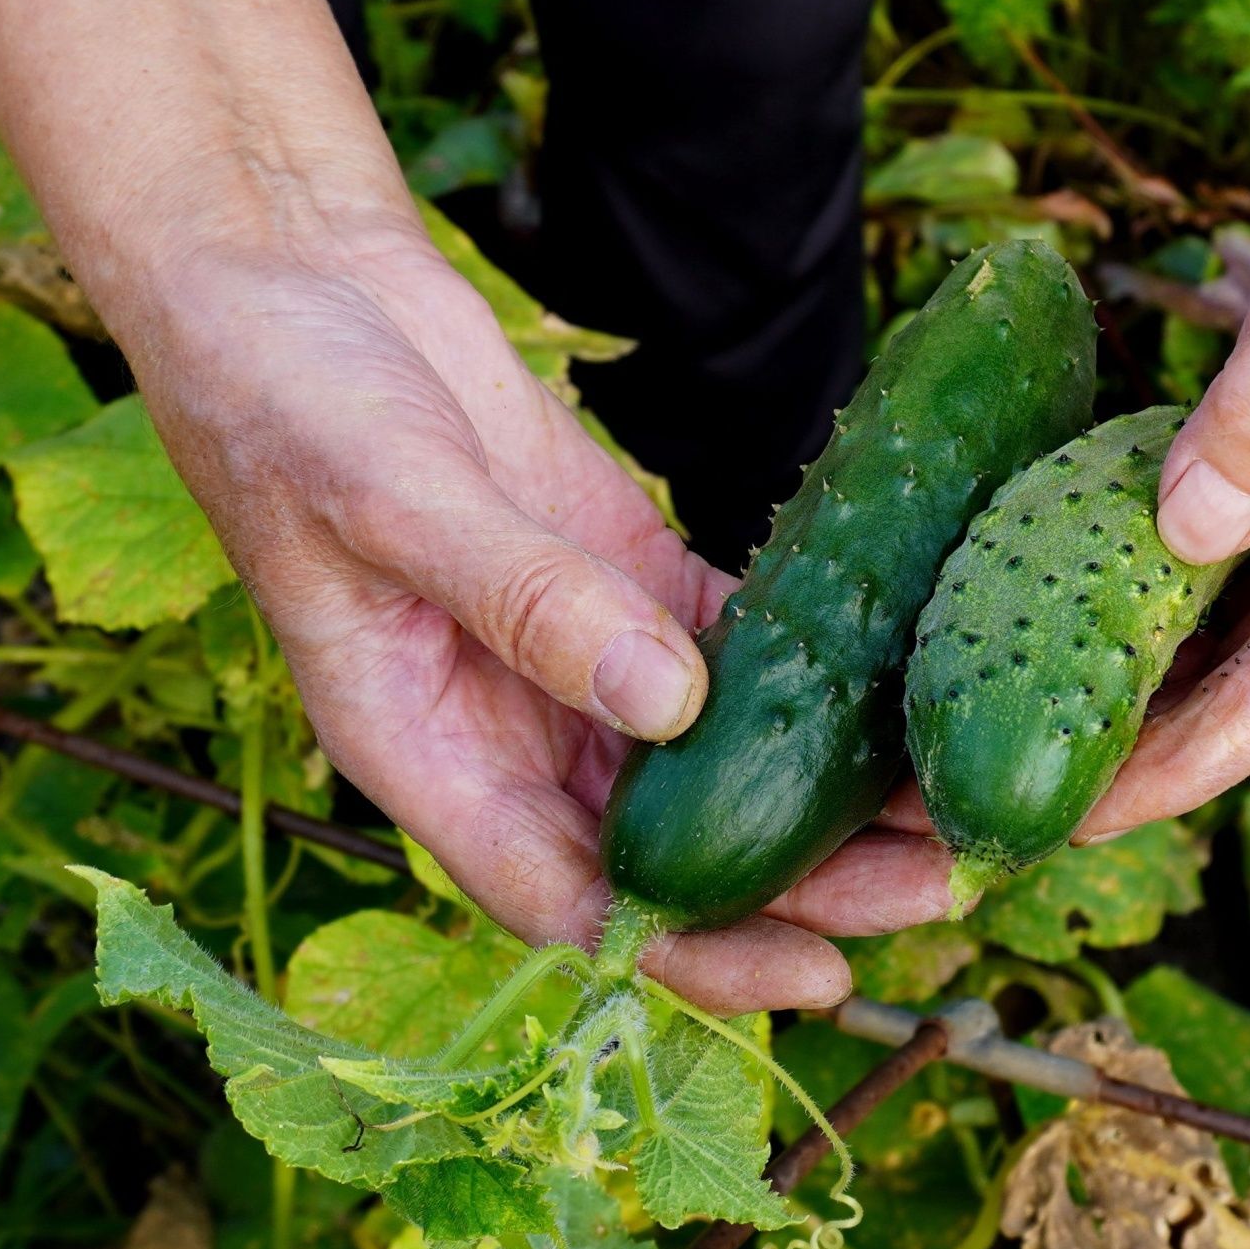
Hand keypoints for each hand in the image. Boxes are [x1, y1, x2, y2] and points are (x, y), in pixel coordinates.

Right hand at [132, 195, 952, 1011]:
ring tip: (966, 783)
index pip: (570, 897)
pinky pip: (734, 636)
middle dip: (808, 873)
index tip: (817, 970)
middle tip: (952, 871)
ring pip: (721, 752)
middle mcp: (510, 727)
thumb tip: (670, 705)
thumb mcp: (386, 498)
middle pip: (674, 844)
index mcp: (425, 753)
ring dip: (832, 776)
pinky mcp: (623, 565)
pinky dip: (818, 655)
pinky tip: (912, 657)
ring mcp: (575, 647)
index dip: (693, 950)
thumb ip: (519, 598)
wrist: (286, 278)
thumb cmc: (283, 400)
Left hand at [1073, 0, 1249, 835]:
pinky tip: (1049, 605)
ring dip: (1139, 672)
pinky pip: (1216, 528)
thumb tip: (1191, 538)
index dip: (1202, 750)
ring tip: (1016, 733)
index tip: (1083, 814)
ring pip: (1240, 606)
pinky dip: (1139, 573)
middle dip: (1155, 743)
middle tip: (1011, 804)